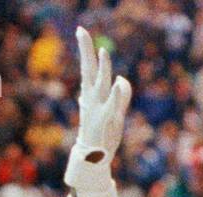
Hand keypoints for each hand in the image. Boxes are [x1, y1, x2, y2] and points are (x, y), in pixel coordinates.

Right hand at [66, 27, 131, 185]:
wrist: (96, 160)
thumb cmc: (103, 137)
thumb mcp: (116, 113)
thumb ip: (122, 94)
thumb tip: (121, 79)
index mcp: (92, 96)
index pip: (88, 68)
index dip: (86, 49)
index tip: (80, 30)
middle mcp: (92, 99)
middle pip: (89, 70)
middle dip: (85, 50)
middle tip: (80, 30)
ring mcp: (98, 109)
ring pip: (100, 84)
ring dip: (103, 68)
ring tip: (103, 52)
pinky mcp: (106, 120)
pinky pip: (112, 104)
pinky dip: (116, 93)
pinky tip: (118, 82)